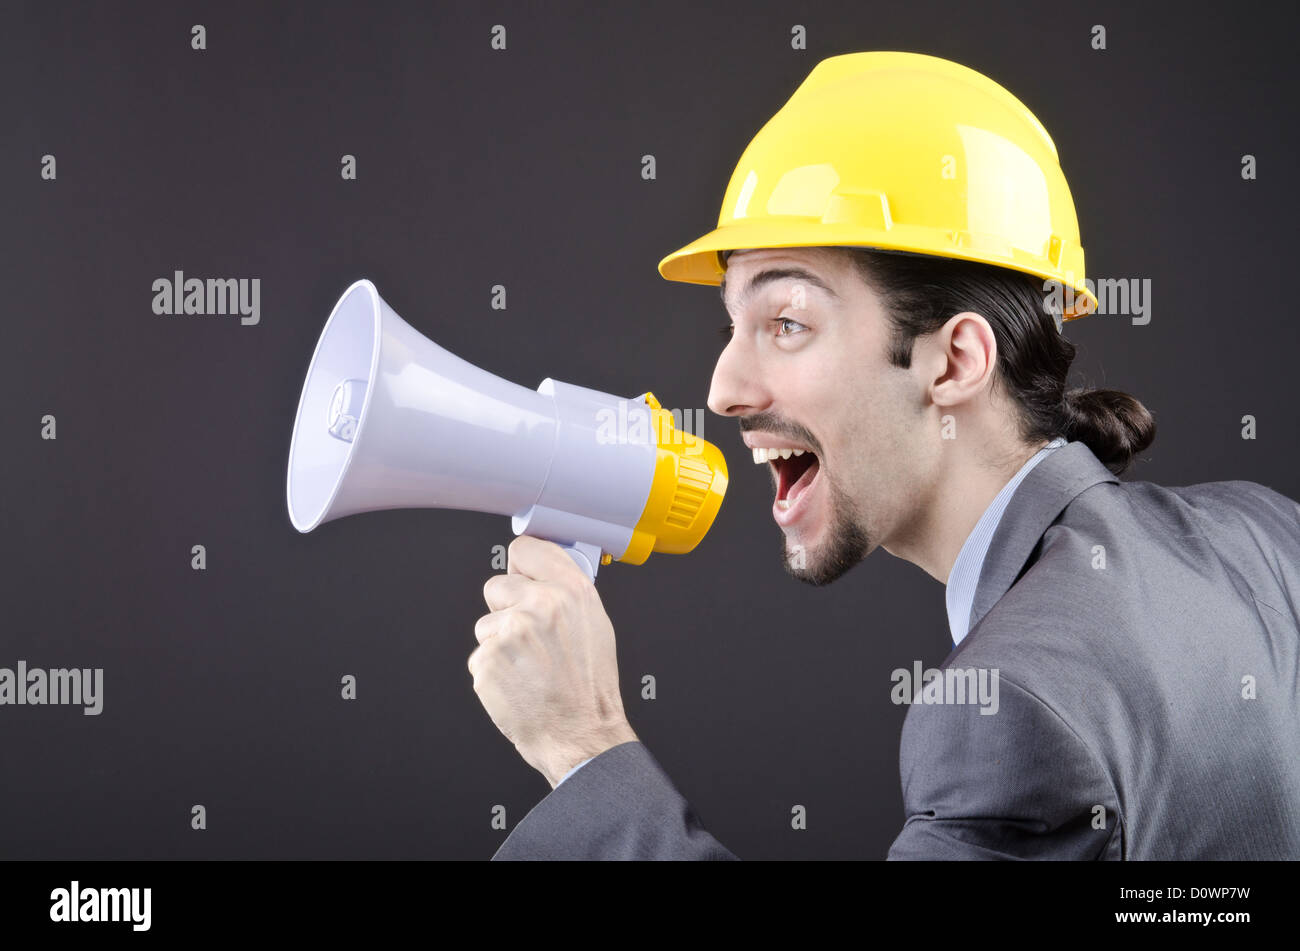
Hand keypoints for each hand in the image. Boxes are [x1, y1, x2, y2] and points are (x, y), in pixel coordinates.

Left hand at [469, 535, 637, 787]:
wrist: (581, 735)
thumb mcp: (595, 626)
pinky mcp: (489, 660)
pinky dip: (493, 672)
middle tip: (530, 640)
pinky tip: (517, 684)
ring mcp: (511, 632)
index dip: (520, 567)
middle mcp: (541, 604)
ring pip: (485, 625)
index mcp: (571, 591)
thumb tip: (539, 574)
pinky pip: (480, 657)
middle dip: (505, 610)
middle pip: (495, 586)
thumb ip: (566, 594)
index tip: (521, 577)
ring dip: (498, 645)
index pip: (525, 549)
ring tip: (528, 667)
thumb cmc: (590, 688)